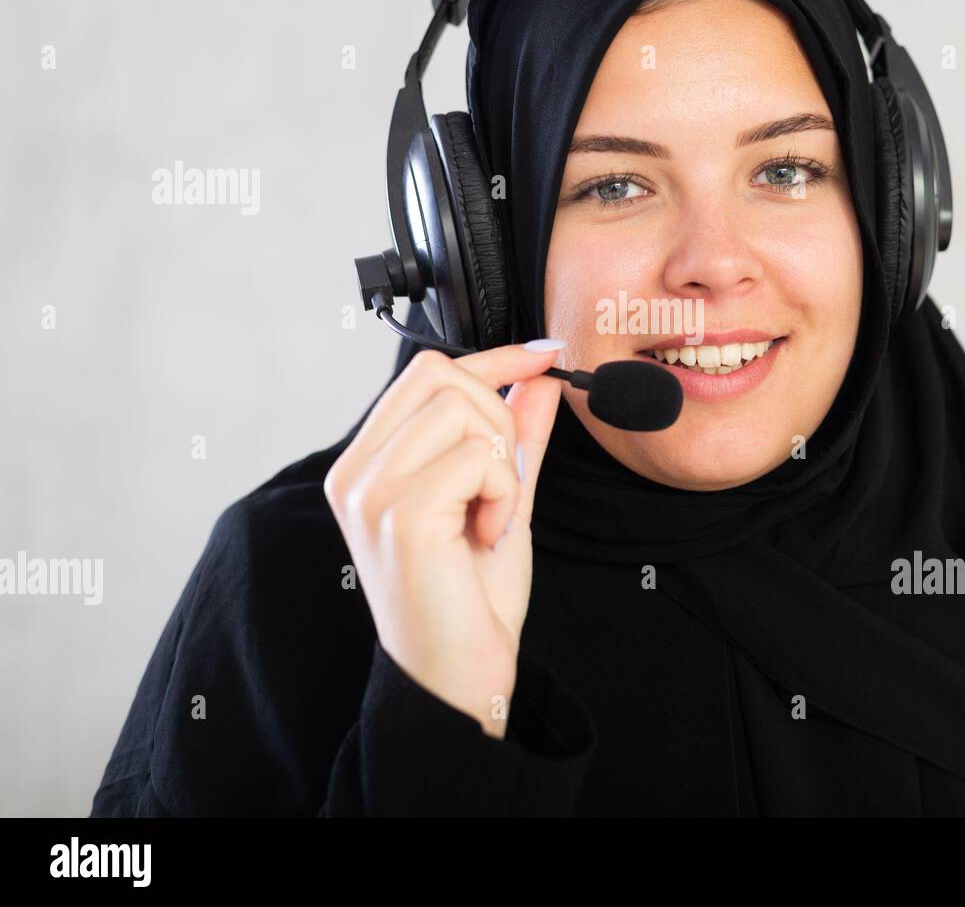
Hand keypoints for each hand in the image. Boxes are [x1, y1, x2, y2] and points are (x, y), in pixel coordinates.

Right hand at [323, 342, 564, 736]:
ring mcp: (370, 492)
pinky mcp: (398, 515)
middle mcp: (355, 473)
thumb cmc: (473, 598)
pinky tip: (486, 536)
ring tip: (489, 517)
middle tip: (501, 486)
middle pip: (442, 375)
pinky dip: (504, 493)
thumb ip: (516, 437)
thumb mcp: (502, 499)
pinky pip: (479, 457)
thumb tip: (538, 376)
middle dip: (498, 418)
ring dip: (502, 463)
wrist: (462, 677)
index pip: (426, 371)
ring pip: (462, 410)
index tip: (541, 356)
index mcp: (368, 464)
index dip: (492, 358)